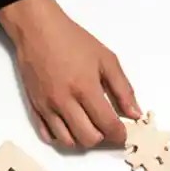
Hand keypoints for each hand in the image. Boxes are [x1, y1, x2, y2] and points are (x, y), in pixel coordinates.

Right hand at [0, 0, 140, 148]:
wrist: (37, 29)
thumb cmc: (73, 41)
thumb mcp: (106, 59)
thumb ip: (123, 88)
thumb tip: (135, 114)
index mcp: (85, 88)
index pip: (107, 125)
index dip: (119, 134)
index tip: (123, 132)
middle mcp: (65, 102)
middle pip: (88, 138)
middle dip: (102, 137)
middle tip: (106, 127)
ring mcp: (47, 107)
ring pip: (67, 141)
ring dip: (81, 139)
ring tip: (88, 125)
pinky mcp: (34, 107)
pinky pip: (47, 136)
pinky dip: (61, 137)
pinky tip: (69, 126)